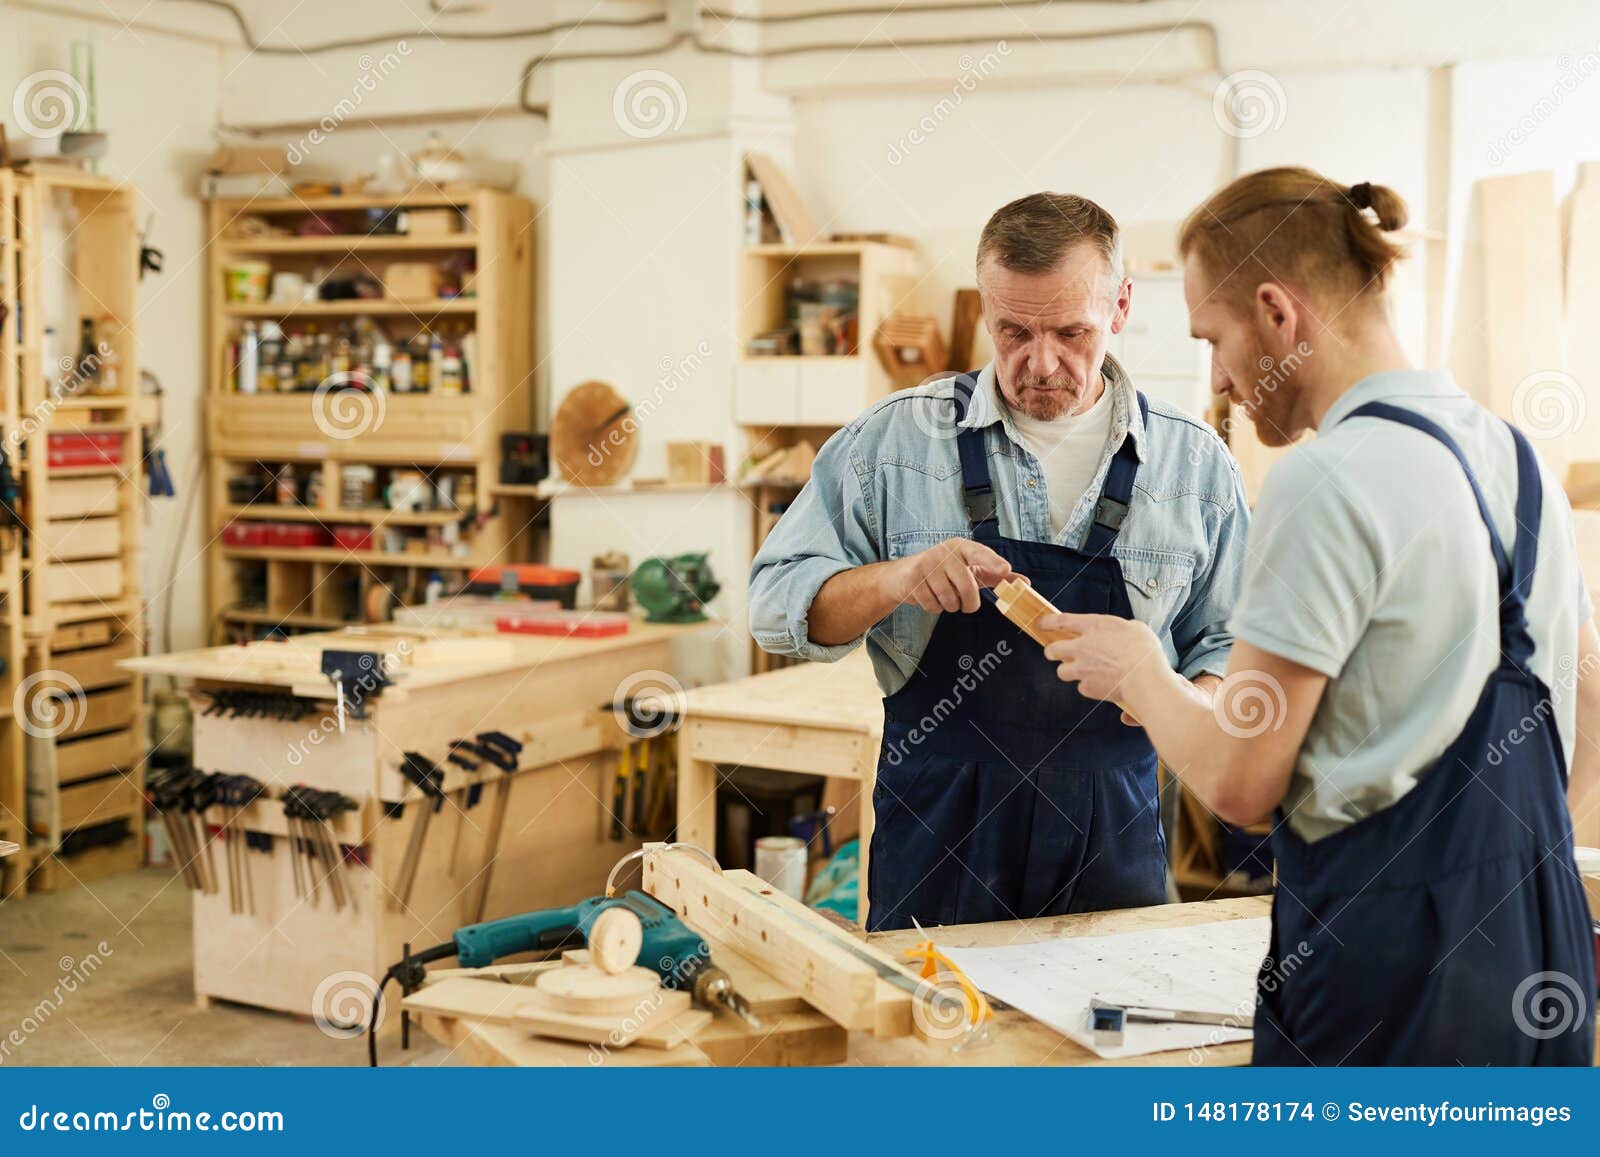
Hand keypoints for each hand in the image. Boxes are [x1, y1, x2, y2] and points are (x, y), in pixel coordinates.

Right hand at [890, 537, 1015, 613]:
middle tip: (967, 605)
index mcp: (961, 547)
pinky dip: (934, 608)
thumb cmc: (945, 572)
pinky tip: (930, 597)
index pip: (979, 553)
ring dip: (950, 606)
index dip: (993, 562)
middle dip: (969, 603)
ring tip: (944, 597)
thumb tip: (1025, 583)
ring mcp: (927, 564)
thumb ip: (996, 576)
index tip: (1005, 570)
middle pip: (967, 586)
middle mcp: (944, 552)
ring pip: (949, 599)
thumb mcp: (971, 570)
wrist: (904, 575)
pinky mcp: (914, 579)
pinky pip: (933, 605)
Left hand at [1041, 613, 1169, 709]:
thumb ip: (1118, 629)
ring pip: (1062, 671)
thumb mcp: (1134, 628)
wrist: (1145, 679)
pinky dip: (1089, 686)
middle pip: (1052, 649)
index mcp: (1093, 627)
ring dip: (1069, 671)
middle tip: (1057, 653)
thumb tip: (1119, 634)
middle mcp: (1082, 647)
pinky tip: (1101, 685)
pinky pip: (1082, 687)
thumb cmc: (1144, 651)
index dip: (1048, 622)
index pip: (1061, 621)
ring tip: (1083, 671)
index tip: (1042, 623)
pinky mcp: (1087, 687)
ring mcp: (1082, 669)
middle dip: (1051, 651)